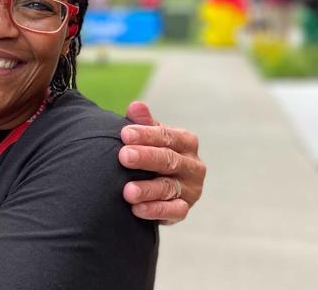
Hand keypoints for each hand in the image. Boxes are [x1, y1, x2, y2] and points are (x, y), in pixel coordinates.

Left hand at [118, 100, 205, 224]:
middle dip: (146, 158)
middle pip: (169, 160)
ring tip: (127, 191)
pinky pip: (173, 211)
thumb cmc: (150, 153)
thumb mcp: (147, 137)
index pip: (167, 136)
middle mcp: (193, 165)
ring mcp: (191, 189)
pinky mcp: (184, 209)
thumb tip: (136, 106)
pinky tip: (136, 209)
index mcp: (186, 142)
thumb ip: (143, 123)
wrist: (155, 185)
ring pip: (169, 188)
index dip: (146, 134)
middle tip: (124, 156)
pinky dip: (155, 210)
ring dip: (148, 189)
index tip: (124, 134)